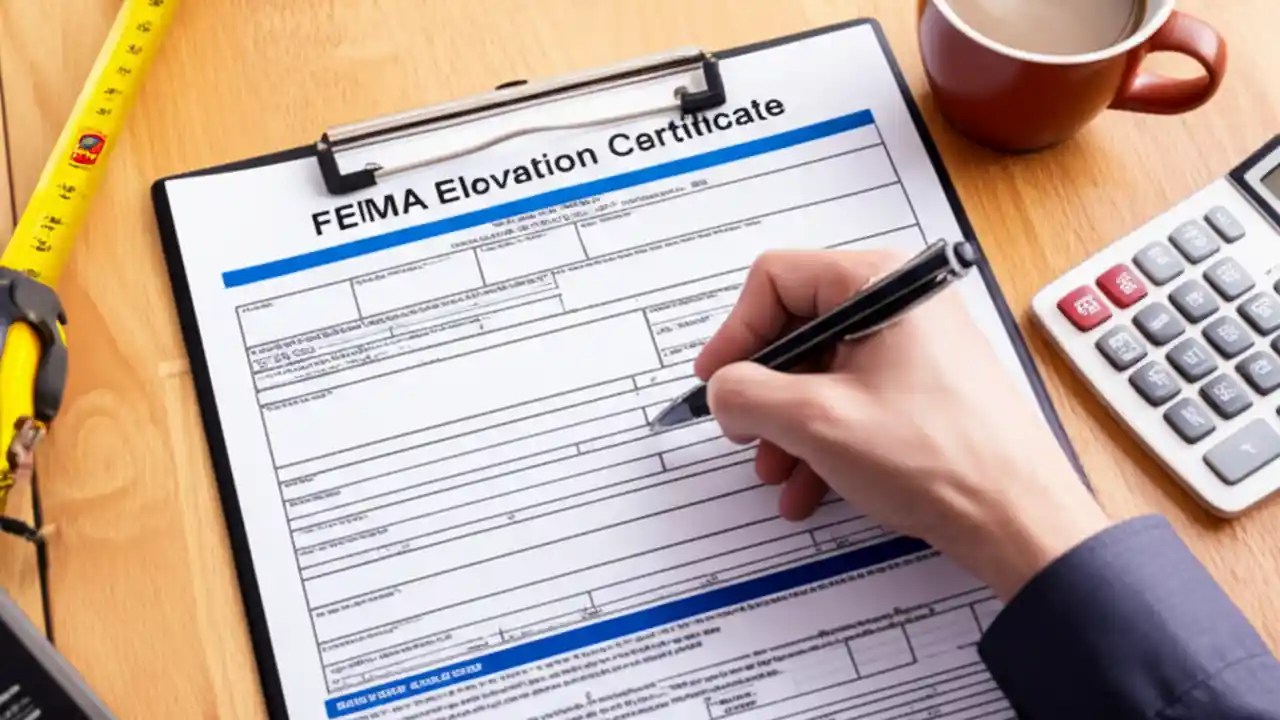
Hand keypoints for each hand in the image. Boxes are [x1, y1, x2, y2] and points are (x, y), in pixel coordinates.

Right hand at [696, 250, 1111, 600]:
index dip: (735, 332)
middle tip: (744, 433)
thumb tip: (722, 389)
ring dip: (788, 425)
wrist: (1018, 517)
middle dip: (763, 391)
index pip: (775, 279)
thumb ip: (746, 393)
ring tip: (777, 473)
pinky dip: (822, 438)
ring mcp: (915, 344)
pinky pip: (853, 397)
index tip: (715, 381)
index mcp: (878, 283)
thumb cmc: (938, 458)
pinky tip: (809, 486)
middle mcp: (900, 302)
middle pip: (796, 328)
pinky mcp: (925, 384)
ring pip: (821, 371)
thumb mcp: (814, 421)